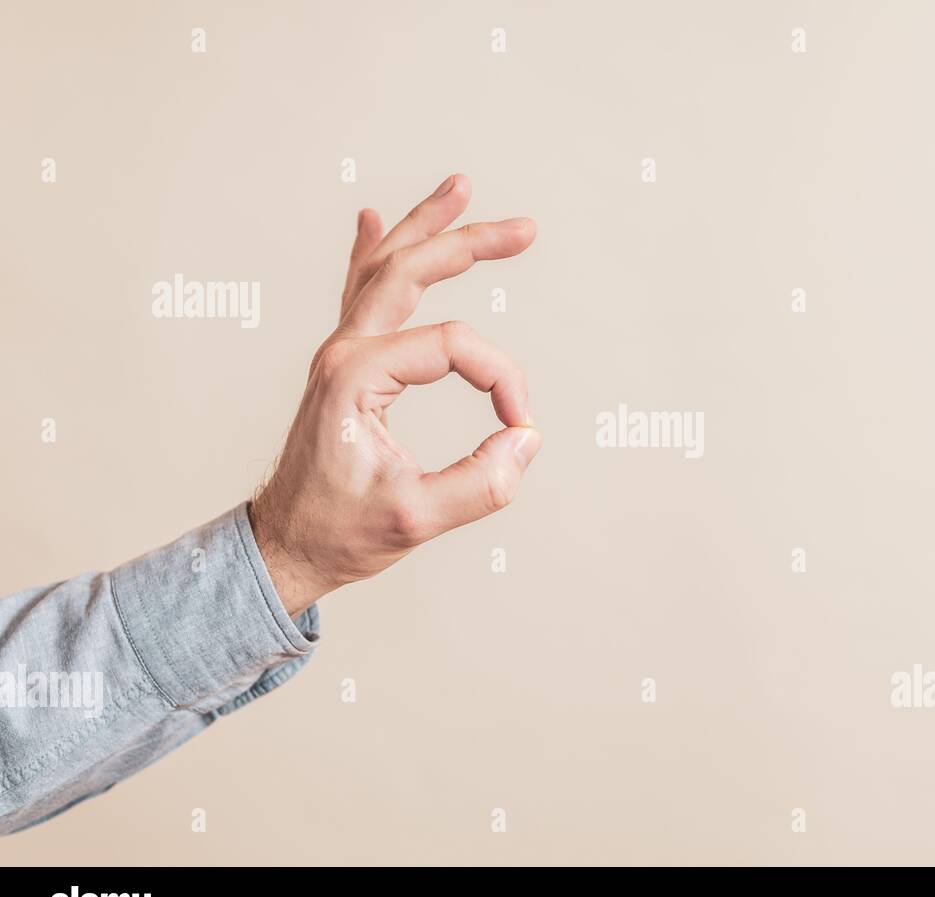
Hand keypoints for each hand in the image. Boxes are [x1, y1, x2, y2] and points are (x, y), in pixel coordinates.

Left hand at [249, 174, 540, 616]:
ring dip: (424, 229)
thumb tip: (527, 439)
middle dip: (469, 243)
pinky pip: (358, 293)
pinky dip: (371, 253)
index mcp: (357, 376)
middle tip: (525, 228)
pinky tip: (373, 221)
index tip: (521, 429)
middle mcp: (343, 350)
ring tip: (460, 190)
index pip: (454, 347)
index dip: (502, 382)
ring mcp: (338, 353)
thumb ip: (480, 483)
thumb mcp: (417, 518)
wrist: (284, 546)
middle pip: (410, 270)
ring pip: (382, 269)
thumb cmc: (341, 532)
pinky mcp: (342, 366)